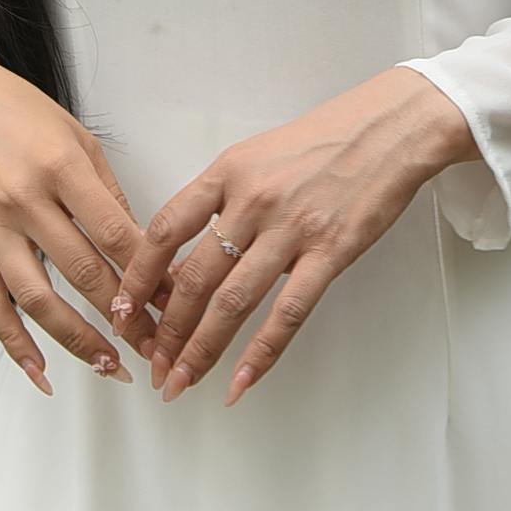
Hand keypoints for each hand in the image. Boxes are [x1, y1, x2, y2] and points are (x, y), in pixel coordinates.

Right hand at [0, 32, 175, 393]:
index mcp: (60, 166)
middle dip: (126, 317)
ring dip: (78, 340)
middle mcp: (23, 199)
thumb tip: (140, 247)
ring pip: (37, 299)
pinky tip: (42, 372)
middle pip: (83, 272)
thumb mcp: (77, 136)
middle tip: (156, 347)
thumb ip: (107, 192)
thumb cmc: (19, 112)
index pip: (115, 235)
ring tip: (111, 365)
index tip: (177, 303)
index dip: (151, 275)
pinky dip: (15, 345)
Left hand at [111, 67, 477, 407]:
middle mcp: (252, 201)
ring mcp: (292, 229)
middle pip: (194, 276)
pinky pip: (288, 313)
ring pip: (232, 302)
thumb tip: (187, 250)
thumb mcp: (258, 153)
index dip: (138, 274)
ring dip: (201, 349)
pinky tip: (240, 382)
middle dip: (166, 329)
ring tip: (181, 381)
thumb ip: (223, 197)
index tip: (121, 310)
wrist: (389, 128)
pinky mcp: (330, 253)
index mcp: (228, 172)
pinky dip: (260, 354)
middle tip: (152, 364)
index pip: (166, 229)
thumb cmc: (324, 139)